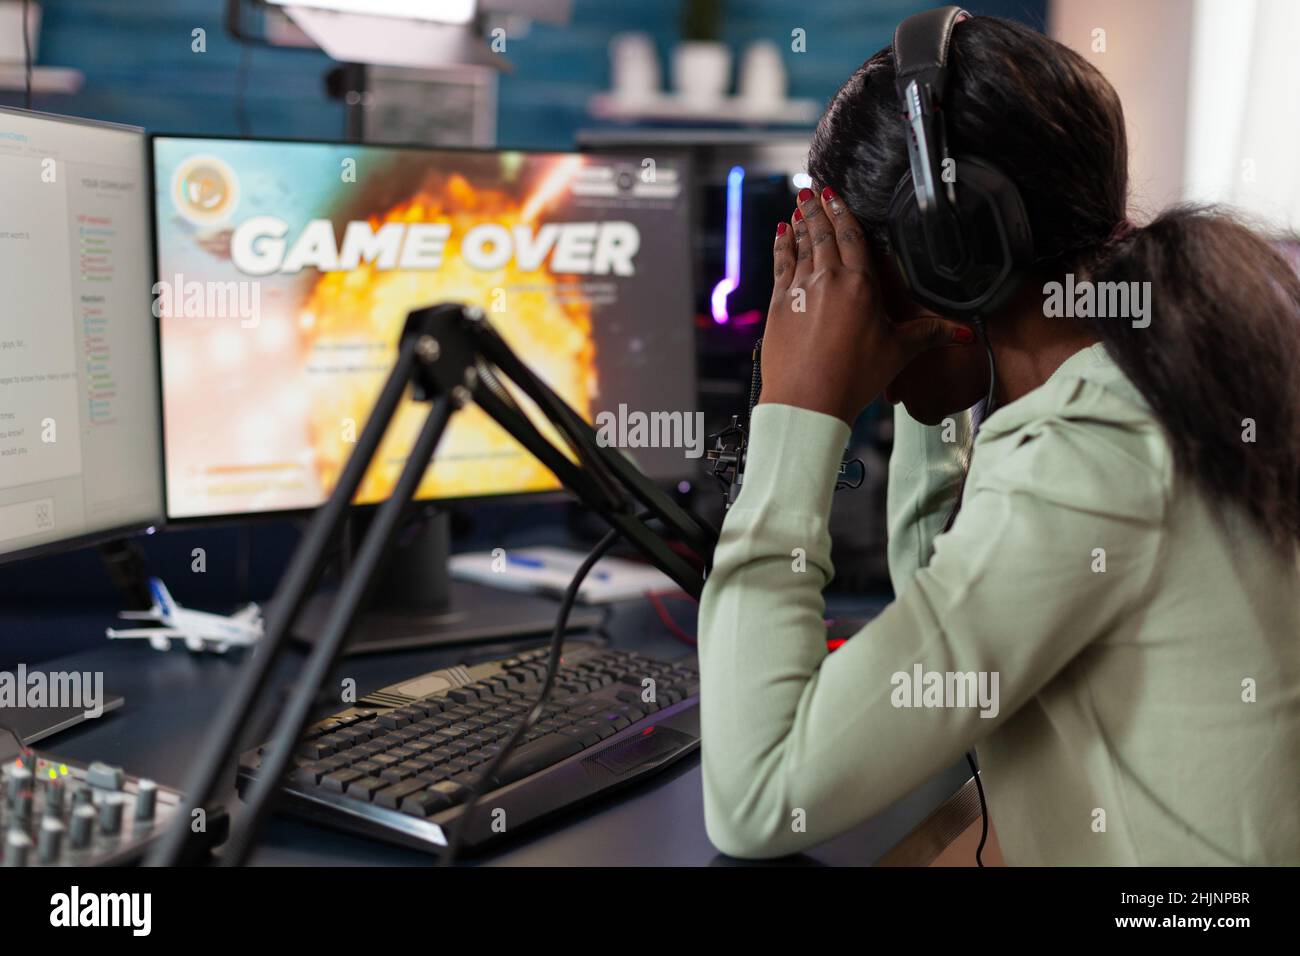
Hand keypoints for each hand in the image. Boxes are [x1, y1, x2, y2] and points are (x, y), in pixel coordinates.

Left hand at [759, 187, 971, 424]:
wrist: (807, 400)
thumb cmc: (853, 378)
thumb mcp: (897, 352)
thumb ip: (929, 334)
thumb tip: (965, 334)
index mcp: (860, 285)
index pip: (852, 237)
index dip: (844, 213)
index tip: (836, 194)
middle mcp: (827, 279)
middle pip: (823, 234)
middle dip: (818, 209)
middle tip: (812, 189)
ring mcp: (799, 289)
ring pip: (800, 245)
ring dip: (800, 223)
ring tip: (799, 205)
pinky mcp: (778, 304)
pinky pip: (780, 264)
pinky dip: (781, 246)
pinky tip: (781, 234)